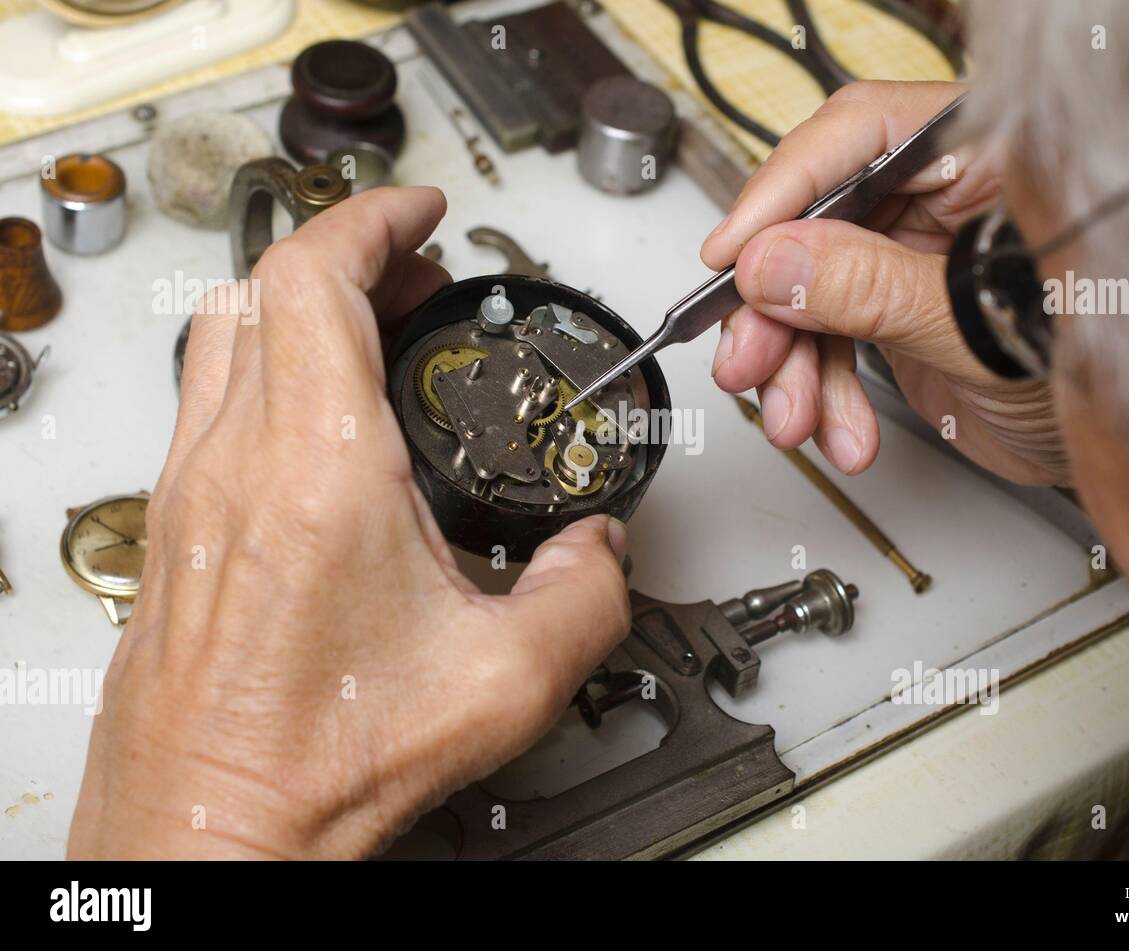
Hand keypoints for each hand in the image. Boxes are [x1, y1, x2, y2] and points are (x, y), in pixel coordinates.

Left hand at [68, 188, 630, 858]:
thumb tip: (600, 550)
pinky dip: (266, 365)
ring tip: (373, 329)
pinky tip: (323, 420)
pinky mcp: (173, 528)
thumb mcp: (506, 679)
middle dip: (347, 254)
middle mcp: (233, 464)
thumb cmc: (318, 761)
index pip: (319, 278)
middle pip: (264, 288)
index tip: (419, 211)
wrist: (213, 827)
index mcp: (316, 471)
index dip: (374, 218)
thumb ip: (585, 593)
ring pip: (223, 336)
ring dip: (298, 304)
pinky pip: (208, 399)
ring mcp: (189, 492)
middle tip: (415, 272)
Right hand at [703, 80, 1068, 484]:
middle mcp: (943, 193)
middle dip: (776, 305)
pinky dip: (822, 392)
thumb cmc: (1118, 365)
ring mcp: (915, 255)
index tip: (732, 254)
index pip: (859, 135)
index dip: (782, 191)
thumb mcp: (984, 321)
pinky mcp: (899, 312)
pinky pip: (832, 340)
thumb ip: (874, 287)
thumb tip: (777, 262)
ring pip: (811, 289)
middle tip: (748, 360)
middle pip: (818, 220)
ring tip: (792, 417)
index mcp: (988, 152)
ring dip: (791, 363)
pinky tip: (836, 429)